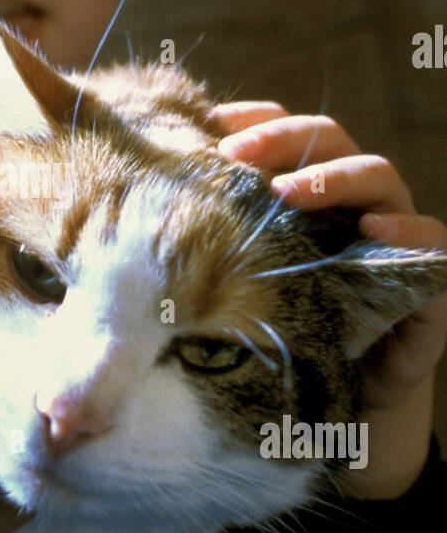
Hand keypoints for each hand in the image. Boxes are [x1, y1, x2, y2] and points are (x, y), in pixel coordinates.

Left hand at [213, 103, 446, 498]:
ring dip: (332, 176)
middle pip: (327, 139)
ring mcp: (393, 234)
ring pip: (378, 175)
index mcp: (304, 193)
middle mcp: (350, 202)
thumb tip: (117, 234)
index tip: (205, 124)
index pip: (282, 133)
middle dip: (281, 138)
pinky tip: (375, 228)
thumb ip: (197, 257)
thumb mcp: (232, 292)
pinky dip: (408, 229)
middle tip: (234, 157)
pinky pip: (433, 242)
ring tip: (289, 192)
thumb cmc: (278, 340)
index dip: (250, 120)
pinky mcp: (427, 278)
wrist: (341, 412)